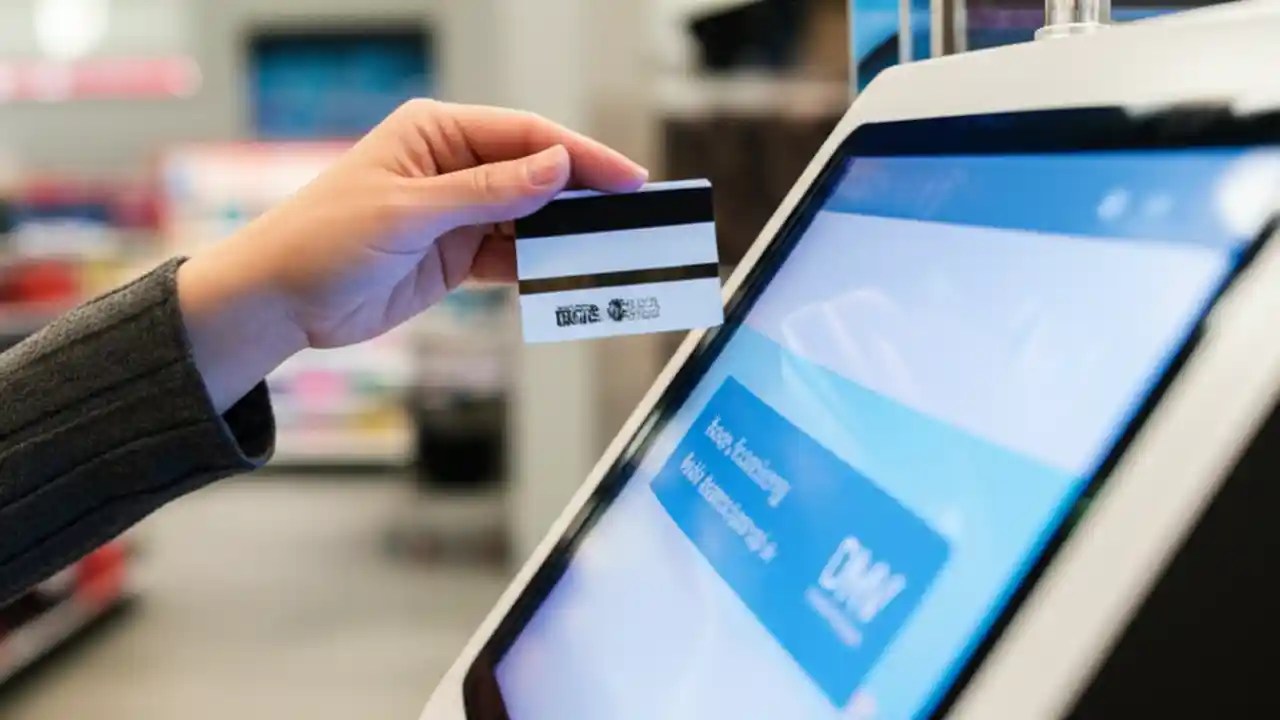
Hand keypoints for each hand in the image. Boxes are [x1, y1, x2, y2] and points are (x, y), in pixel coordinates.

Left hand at [177, 100, 647, 411]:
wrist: (281, 301)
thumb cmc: (325, 238)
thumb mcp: (409, 211)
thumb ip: (487, 191)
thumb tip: (557, 166)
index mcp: (436, 132)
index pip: (525, 136)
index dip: (580, 156)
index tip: (626, 179)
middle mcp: (452, 165)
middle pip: (536, 174)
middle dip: (583, 194)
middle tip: (635, 216)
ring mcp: (457, 211)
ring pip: (530, 217)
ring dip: (566, 234)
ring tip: (612, 249)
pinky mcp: (456, 254)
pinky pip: (512, 256)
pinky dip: (540, 267)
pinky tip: (568, 275)